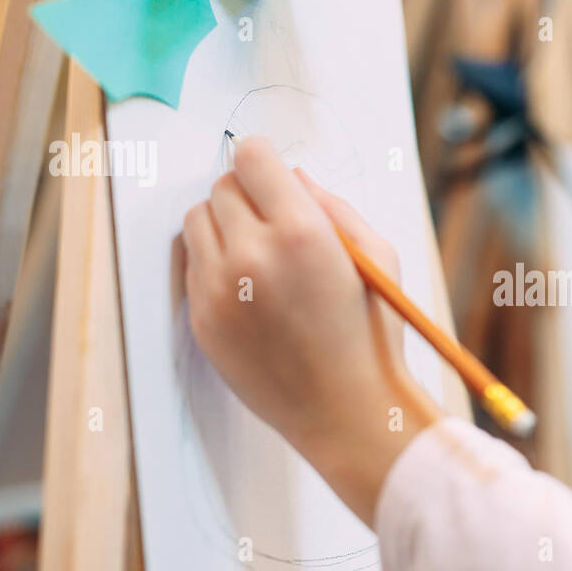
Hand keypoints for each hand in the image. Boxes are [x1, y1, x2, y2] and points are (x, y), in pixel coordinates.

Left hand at [180, 136, 442, 525]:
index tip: (274, 177)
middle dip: (247, 195)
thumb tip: (294, 178)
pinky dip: (215, 265)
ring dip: (224, 225)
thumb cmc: (372, 334)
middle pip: (222, 187)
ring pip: (197, 221)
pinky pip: (193, 266)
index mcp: (302, 232)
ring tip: (258, 253)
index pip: (252, 158)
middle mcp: (252, 255)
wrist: (345, 412)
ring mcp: (219, 290)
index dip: (265, 163)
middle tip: (275, 222)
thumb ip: (334, 208)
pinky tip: (250, 289)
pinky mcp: (202, 320)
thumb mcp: (378, 259)